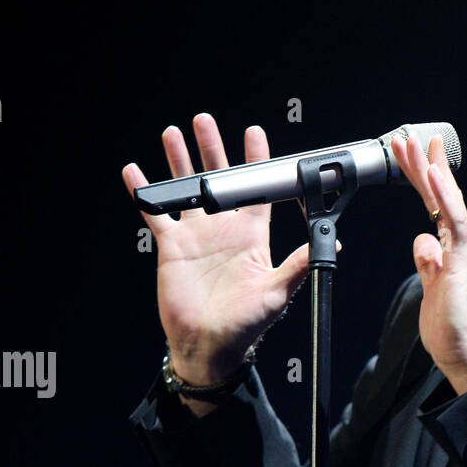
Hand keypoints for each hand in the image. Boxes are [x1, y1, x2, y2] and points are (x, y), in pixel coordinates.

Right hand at [122, 114, 314, 385]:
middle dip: (212, 149)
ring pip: (186, 189)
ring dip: (179, 161)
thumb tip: (332, 243)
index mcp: (252, 237)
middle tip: (205, 121)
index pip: (257, 191)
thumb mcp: (277, 293)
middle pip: (218, 180)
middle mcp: (224, 231)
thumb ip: (299, 264)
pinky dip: (144, 193)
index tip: (255, 133)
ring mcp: (197, 236)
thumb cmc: (246, 325)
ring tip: (173, 133)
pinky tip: (134, 172)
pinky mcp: (172, 247)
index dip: (256, 162)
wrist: (209, 346)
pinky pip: (156, 214)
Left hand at [389, 133, 466, 395]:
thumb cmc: (452, 329)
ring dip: (429, 170)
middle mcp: (464, 244)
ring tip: (413, 144)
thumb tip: (422, 240)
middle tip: (406, 139)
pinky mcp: (463, 257)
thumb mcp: (431, 289)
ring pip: (446, 200)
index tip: (412, 157)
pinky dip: (443, 192)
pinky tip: (433, 171)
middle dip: (423, 165)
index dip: (424, 181)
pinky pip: (453, 218)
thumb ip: (428, 264)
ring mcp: (465, 248)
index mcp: (455, 250)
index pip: (437, 208)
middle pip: (441, 196)